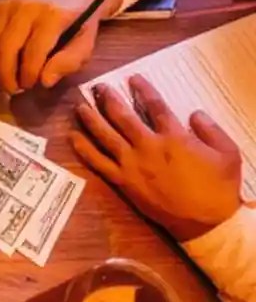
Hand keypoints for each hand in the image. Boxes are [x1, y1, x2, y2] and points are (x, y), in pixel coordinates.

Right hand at [0, 0, 119, 93]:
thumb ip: (68, 63)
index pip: (33, 52)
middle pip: (6, 49)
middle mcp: (27, 8)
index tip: (31, 86)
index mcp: (52, 16)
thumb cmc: (80, 25)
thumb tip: (44, 81)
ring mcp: (8, 6)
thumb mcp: (85, 46)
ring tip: (4, 82)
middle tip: (13, 90)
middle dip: (6, 76)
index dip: (29, 75)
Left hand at [72, 75, 242, 240]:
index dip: (143, 90)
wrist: (204, 222)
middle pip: (123, 117)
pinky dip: (84, 149)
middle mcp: (148, 147)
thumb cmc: (219, 188)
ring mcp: (132, 166)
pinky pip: (98, 163)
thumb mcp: (228, 153)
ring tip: (80, 106)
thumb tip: (194, 113)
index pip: (155, 106)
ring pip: (105, 137)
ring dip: (91, 119)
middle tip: (98, 87)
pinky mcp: (123, 182)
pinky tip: (73, 138)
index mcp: (174, 137)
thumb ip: (211, 129)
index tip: (132, 78)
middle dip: (109, 100)